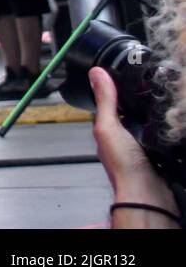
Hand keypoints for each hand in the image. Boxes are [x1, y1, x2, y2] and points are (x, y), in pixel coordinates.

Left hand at [90, 67, 178, 225]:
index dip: (118, 91)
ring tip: (163, 104)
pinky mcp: (159, 155)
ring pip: (148, 125)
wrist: (147, 192)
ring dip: (154, 118)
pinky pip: (162, 138)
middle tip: (153, 88)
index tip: (129, 75)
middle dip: (141, 104)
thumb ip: (105, 101)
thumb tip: (96, 74)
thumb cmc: (123, 165)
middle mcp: (123, 138)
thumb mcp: (109, 126)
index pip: (112, 105)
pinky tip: (170, 125)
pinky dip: (165, 132)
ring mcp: (141, 147)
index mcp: (108, 131)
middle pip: (133, 114)